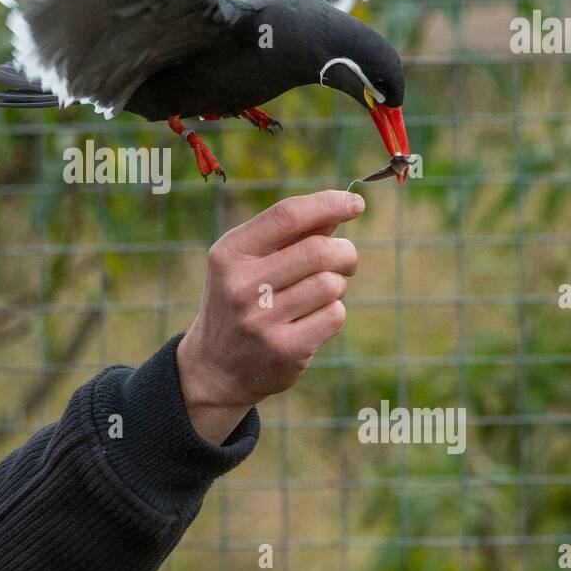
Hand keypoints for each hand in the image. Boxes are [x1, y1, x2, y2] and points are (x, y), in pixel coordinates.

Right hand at [176, 190, 364, 442]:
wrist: (214, 366)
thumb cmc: (242, 300)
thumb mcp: (249, 261)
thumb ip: (291, 234)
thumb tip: (343, 206)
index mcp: (230, 253)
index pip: (287, 215)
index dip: (328, 203)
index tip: (355, 203)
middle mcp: (241, 285)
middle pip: (318, 251)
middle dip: (344, 252)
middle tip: (346, 259)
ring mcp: (261, 320)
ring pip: (331, 284)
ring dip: (337, 285)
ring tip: (320, 293)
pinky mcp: (284, 349)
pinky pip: (335, 315)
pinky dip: (334, 312)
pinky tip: (313, 319)